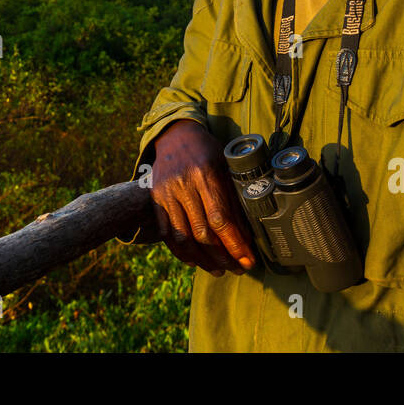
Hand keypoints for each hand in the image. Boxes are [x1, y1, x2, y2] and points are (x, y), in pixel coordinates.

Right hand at [148, 119, 256, 276]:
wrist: (176, 135)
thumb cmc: (208, 150)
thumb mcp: (226, 166)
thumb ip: (234, 197)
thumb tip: (248, 233)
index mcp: (205, 174)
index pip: (221, 219)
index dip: (235, 244)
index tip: (249, 260)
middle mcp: (183, 185)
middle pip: (202, 232)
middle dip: (223, 256)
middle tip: (238, 268)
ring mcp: (165, 193)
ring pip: (183, 238)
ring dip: (203, 260)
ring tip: (219, 270)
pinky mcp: (155, 200)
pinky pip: (167, 234)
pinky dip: (181, 252)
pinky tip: (195, 260)